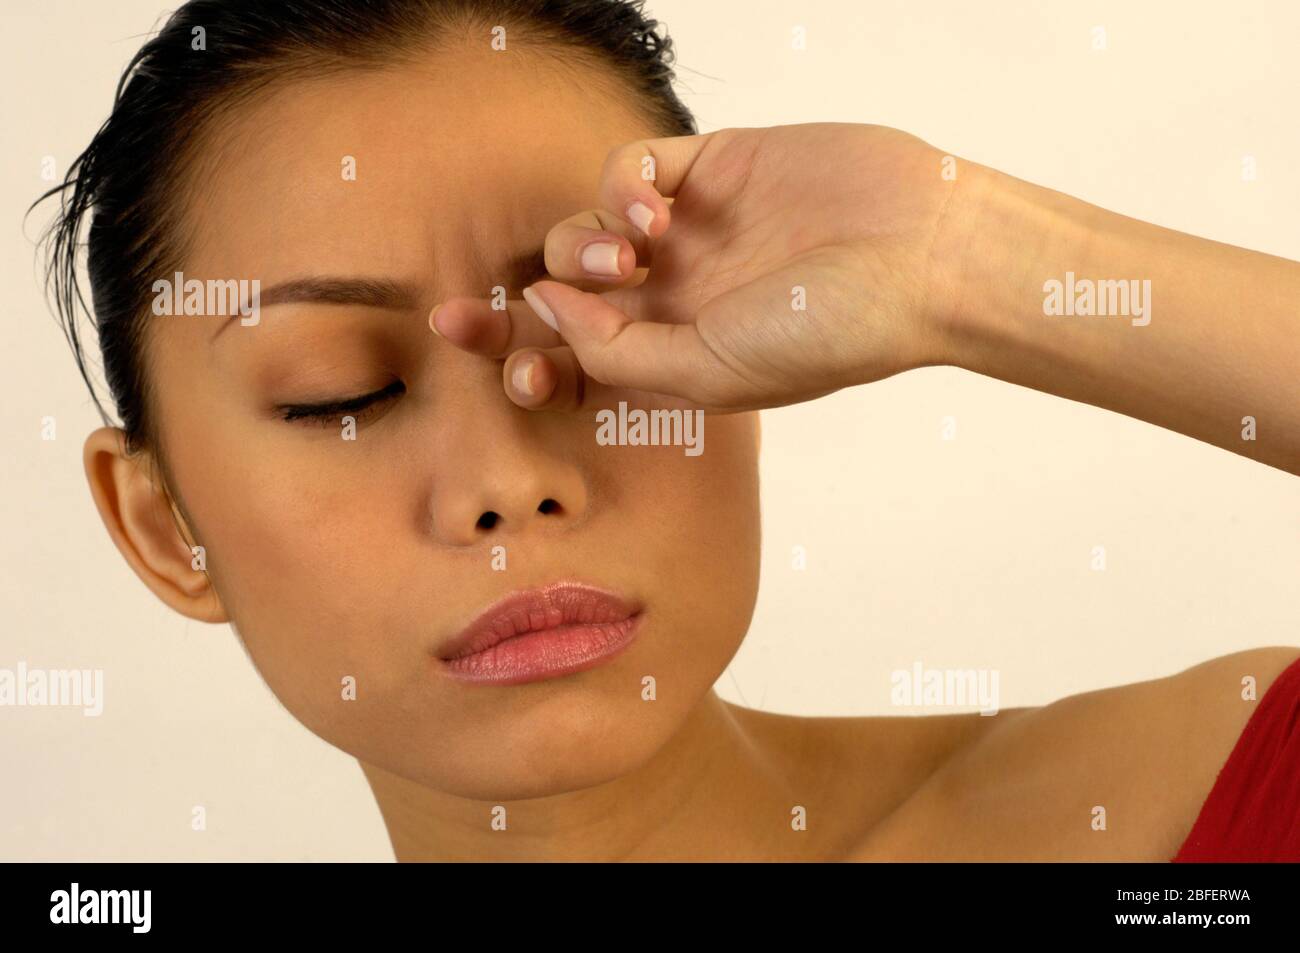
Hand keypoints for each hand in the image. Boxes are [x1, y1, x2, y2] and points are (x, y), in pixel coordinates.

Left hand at [429, 122, 984, 411]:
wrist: (918, 255)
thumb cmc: (827, 332)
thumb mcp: (710, 373)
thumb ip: (617, 352)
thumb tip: (539, 311)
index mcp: (672, 358)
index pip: (574, 365)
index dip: (521, 366)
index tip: (496, 371)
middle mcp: (671, 298)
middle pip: (558, 300)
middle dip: (503, 312)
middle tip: (453, 319)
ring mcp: (687, 233)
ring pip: (584, 231)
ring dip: (580, 245)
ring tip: (628, 254)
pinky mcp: (707, 168)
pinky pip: (628, 169)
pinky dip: (619, 186)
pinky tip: (650, 209)